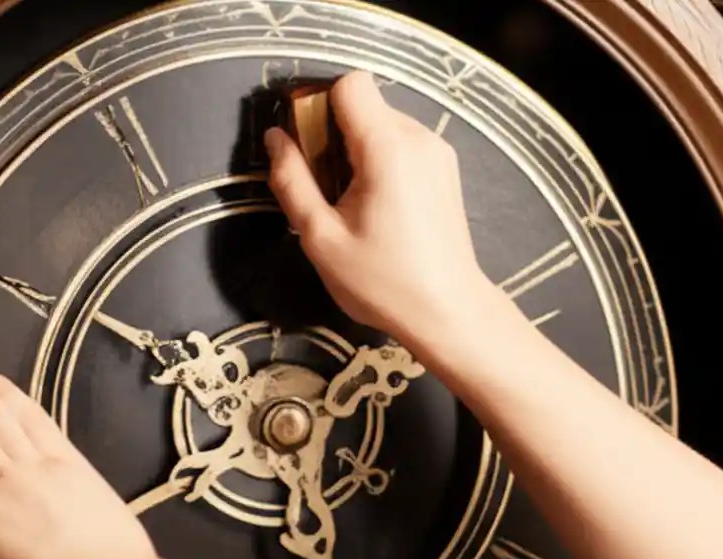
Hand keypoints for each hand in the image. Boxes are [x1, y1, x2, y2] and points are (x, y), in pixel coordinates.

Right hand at [264, 71, 490, 349]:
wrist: (448, 311)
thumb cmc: (382, 282)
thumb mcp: (320, 238)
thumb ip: (292, 181)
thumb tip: (274, 138)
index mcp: (388, 148)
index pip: (350, 84)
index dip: (319, 106)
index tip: (306, 147)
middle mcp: (418, 137)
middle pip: (364, 103)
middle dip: (333, 133)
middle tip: (323, 187)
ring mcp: (437, 150)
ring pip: (382, 123)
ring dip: (355, 149)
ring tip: (350, 202)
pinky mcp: (444, 167)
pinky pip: (401, 142)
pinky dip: (379, 160)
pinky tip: (375, 205)